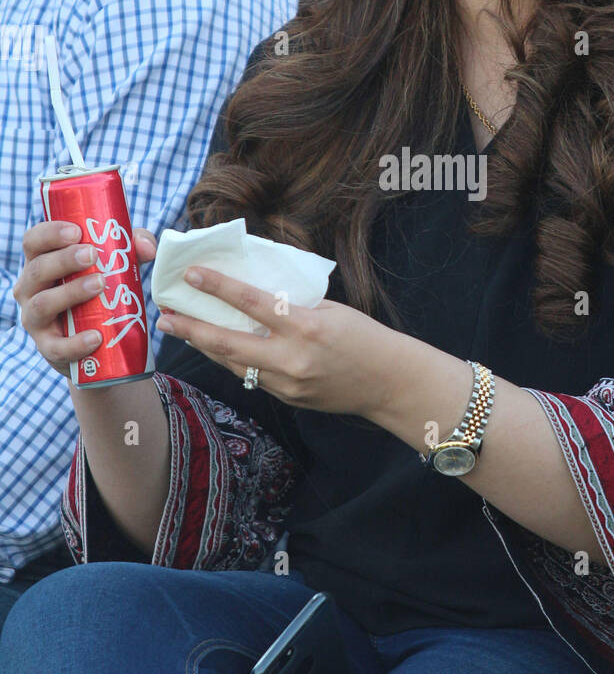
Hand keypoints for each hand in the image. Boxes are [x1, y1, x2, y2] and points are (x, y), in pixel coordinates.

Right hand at [14, 221, 156, 378]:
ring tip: (99, 285)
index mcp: (40, 261)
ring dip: (70, 293)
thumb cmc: (98, 289)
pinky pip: (56, 346)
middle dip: (64, 260)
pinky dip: (75, 342)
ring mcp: (34, 318)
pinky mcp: (47, 347)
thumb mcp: (113, 264)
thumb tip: (147, 248)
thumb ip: (131, 249)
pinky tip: (96, 337)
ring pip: (42, 304)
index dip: (50, 233)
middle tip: (92, 255)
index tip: (77, 231)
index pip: (33, 241)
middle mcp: (30, 288)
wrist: (96, 340)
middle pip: (37, 269)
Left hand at [154, 265, 400, 418]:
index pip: (252, 303)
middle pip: (227, 343)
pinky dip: (232, 360)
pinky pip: (251, 376)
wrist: (389, 382)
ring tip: (180, 329)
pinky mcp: (287, 399)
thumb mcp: (329, 308)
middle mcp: (291, 359)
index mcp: (305, 327)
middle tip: (164, 316)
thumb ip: (291, 304)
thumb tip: (253, 293)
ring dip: (204, 345)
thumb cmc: (363, 336)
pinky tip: (216, 347)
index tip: (192, 275)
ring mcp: (287, 384)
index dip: (219, 287)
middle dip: (191, 328)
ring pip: (233, 363)